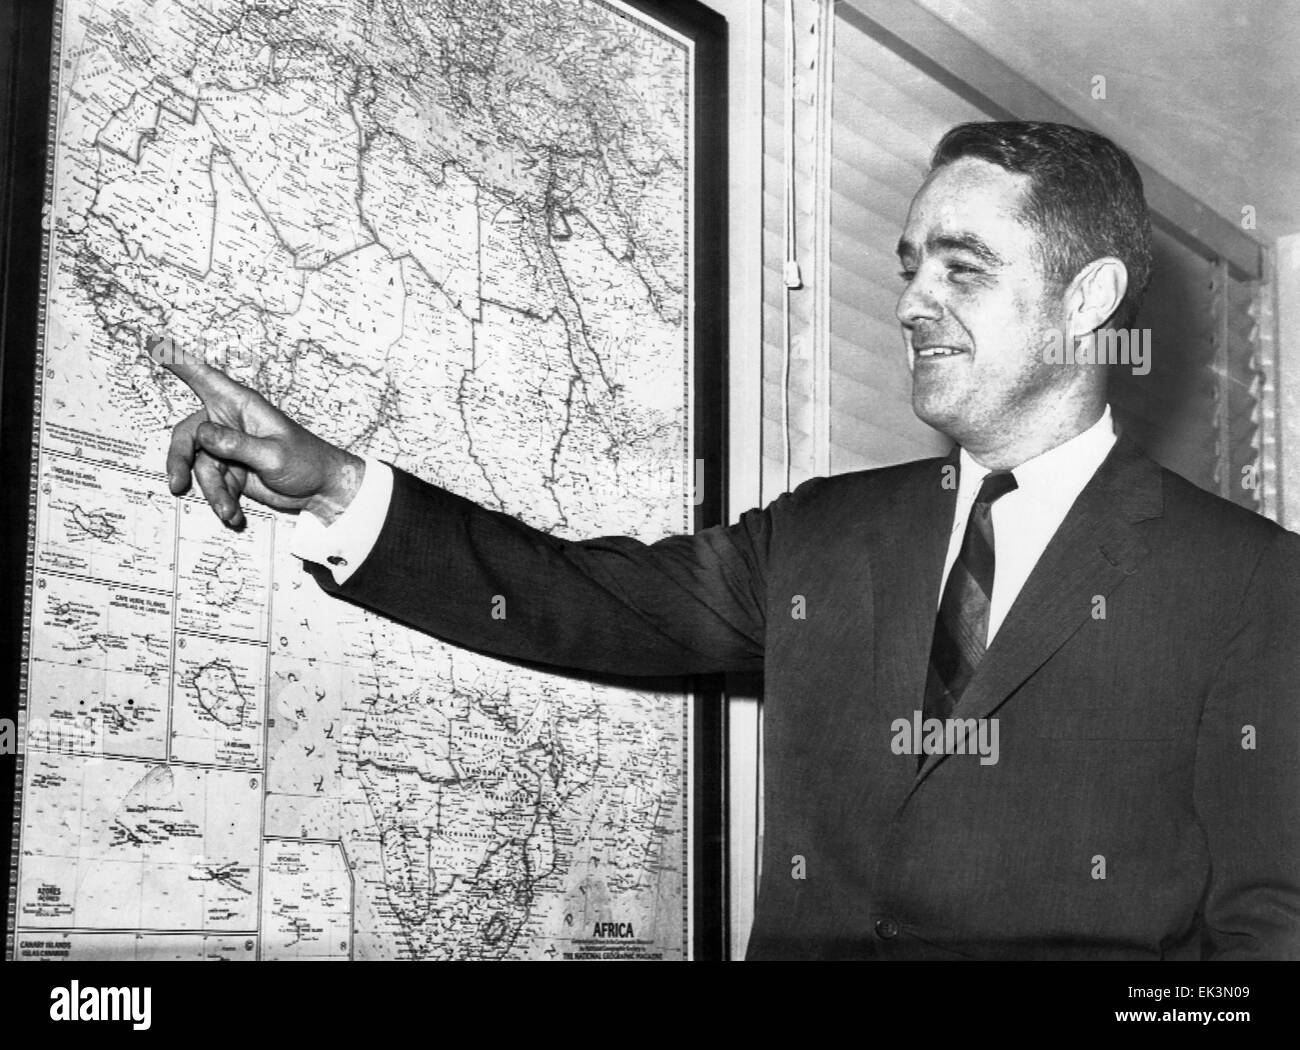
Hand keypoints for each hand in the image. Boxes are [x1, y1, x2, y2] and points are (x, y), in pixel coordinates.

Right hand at [150, 335, 364, 528]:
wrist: (322, 490)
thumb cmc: (306, 462)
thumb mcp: (273, 454)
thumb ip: (236, 444)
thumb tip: (201, 434)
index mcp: (242, 406)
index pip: (205, 378)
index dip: (178, 360)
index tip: (152, 342)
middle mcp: (230, 423)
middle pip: (188, 434)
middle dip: (181, 460)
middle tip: (177, 484)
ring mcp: (229, 448)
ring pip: (200, 466)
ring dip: (212, 490)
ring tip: (228, 510)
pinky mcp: (231, 469)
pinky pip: (213, 483)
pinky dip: (221, 500)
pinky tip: (233, 514)